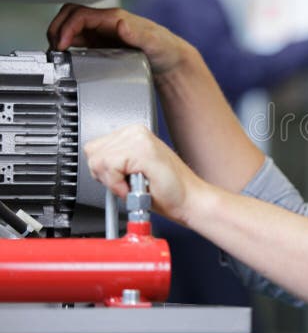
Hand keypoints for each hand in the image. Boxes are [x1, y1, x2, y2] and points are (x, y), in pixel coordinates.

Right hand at [47, 4, 189, 75]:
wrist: (172, 60)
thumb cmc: (166, 49)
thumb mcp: (154, 43)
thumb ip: (138, 34)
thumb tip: (120, 24)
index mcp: (115, 18)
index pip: (80, 15)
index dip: (66, 28)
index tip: (61, 45)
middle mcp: (107, 22)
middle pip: (70, 16)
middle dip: (57, 29)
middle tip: (55, 49)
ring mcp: (103, 32)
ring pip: (72, 27)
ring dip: (60, 37)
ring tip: (58, 54)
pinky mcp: (102, 43)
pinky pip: (78, 39)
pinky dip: (68, 45)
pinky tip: (68, 57)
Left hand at [84, 124, 206, 224]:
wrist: (189, 201)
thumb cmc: (165, 191)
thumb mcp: (131, 171)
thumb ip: (113, 161)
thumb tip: (92, 162)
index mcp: (132, 134)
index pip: (94, 148)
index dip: (103, 170)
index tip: (122, 179)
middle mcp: (136, 132)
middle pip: (93, 153)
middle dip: (105, 176)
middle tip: (128, 183)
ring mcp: (140, 139)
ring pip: (99, 160)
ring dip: (113, 181)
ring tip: (134, 185)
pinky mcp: (144, 150)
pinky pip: (111, 167)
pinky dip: (119, 184)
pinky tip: (136, 187)